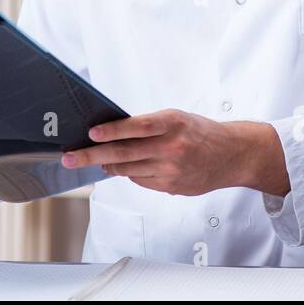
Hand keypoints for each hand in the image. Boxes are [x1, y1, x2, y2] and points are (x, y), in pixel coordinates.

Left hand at [60, 110, 289, 197]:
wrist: (233, 155)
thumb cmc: (201, 132)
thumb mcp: (176, 119)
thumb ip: (148, 126)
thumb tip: (113, 133)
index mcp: (172, 123)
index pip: (136, 127)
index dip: (112, 131)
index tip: (91, 133)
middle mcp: (172, 147)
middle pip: (125, 152)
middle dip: (92, 155)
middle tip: (70, 157)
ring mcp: (171, 169)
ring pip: (128, 169)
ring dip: (107, 165)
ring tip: (93, 160)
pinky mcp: (171, 186)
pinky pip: (140, 181)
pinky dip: (129, 173)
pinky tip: (126, 167)